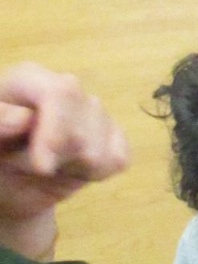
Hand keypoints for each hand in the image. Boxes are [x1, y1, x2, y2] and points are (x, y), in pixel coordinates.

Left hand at [0, 63, 129, 233]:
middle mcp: (67, 89)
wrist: (6, 183)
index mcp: (30, 79)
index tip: (42, 166)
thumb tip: (23, 119)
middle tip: (32, 167)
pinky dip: (99, 172)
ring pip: (102, 145)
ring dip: (74, 167)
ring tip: (48, 168)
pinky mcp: (113, 136)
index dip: (56, 129)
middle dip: (62, 154)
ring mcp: (94, 112)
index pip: (59, 93)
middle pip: (86, 120)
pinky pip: (120, 157)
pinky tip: (74, 171)